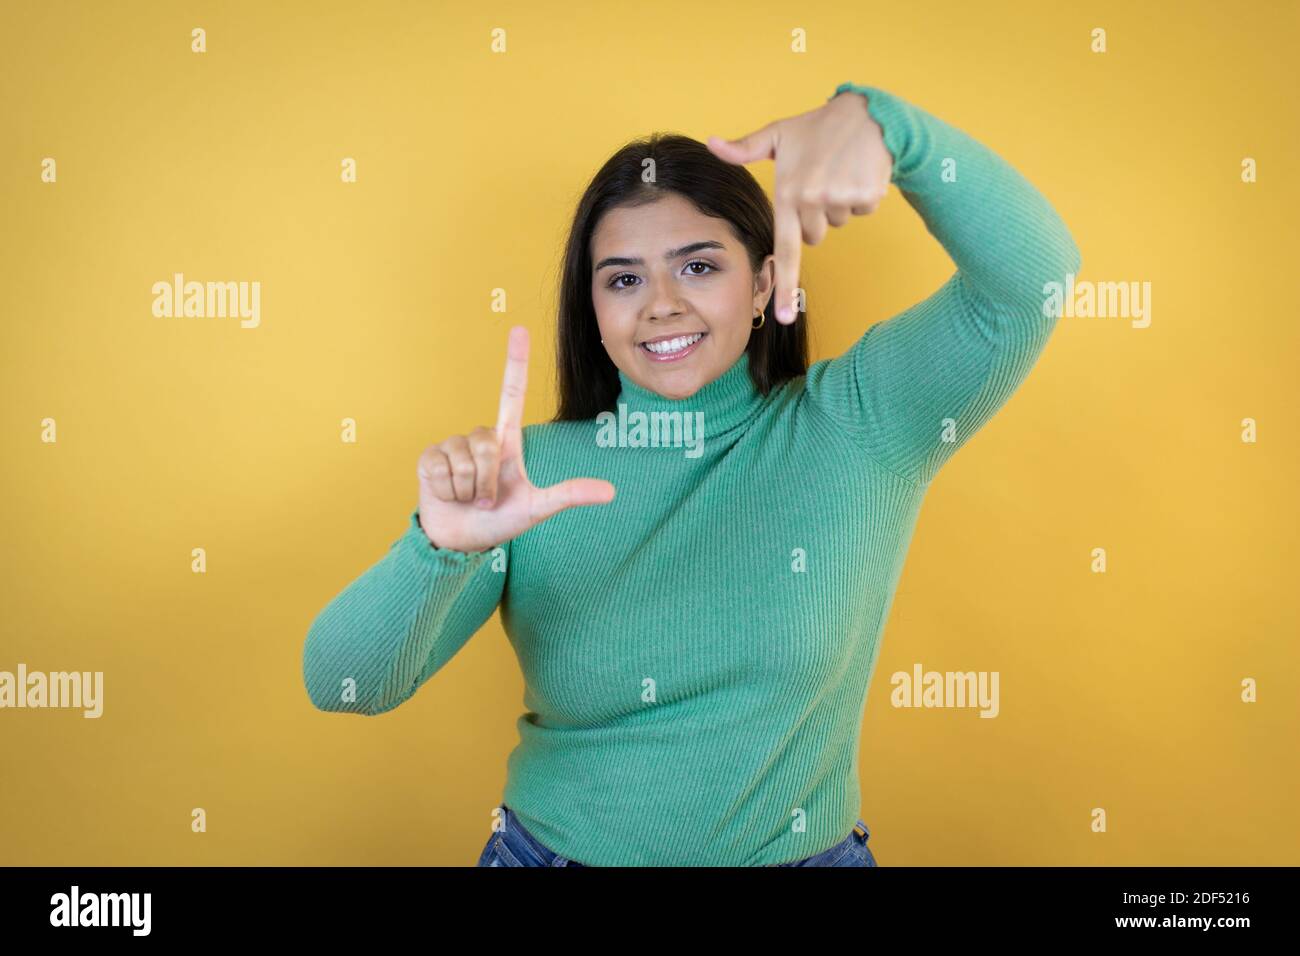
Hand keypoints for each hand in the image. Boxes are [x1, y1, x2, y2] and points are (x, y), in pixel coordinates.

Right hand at [416, 325, 615, 552]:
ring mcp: (453, 445)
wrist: (461, 541)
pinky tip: (447, 495)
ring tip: (468, 499)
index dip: (516, 362)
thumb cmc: (500, 521)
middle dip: (488, 483)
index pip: (512, 393)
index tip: (519, 329)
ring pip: (463, 461)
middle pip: (487, 447)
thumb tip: (612, 493)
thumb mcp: (537, 508)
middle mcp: (480, 437)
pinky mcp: (429, 458)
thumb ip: (569, 496)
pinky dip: (448, 490)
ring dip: (468, 490)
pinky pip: (441, 469)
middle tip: (487, 501)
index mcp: (507, 441)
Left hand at [707, 89, 893, 323]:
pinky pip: (861, 211)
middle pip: (814, 237)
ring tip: (838, 171)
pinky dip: (861, 195)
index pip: (785, 250)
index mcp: (788, 194)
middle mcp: (812, 201)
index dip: (784, 287)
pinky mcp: (867, 196)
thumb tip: (711, 144)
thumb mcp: (778, 134)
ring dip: (839, 203)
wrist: (867, 112)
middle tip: (819, 180)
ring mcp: (840, 199)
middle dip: (815, 215)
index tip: (785, 317)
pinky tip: (857, 171)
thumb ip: (745, 149)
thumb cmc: (817, 126)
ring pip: (837, 223)